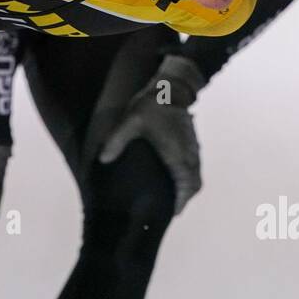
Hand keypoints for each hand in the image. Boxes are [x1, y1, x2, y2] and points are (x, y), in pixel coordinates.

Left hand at [98, 55, 205, 214]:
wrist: (171, 86)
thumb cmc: (152, 105)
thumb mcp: (131, 121)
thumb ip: (117, 141)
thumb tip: (103, 159)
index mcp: (177, 154)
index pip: (187, 185)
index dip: (181, 201)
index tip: (172, 213)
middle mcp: (189, 154)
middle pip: (195, 185)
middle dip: (184, 198)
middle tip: (170, 207)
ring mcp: (192, 148)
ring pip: (195, 176)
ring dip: (186, 188)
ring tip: (170, 196)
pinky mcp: (191, 142)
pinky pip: (193, 166)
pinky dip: (187, 177)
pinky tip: (172, 177)